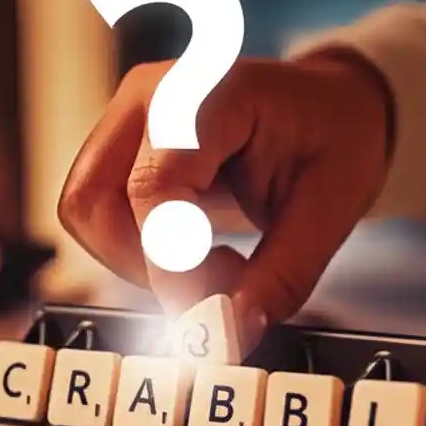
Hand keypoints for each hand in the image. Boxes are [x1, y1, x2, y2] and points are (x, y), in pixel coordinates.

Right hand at [59, 53, 391, 349]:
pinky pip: (102, 215)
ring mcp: (129, 118)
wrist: (335, 107)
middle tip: (218, 292)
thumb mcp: (332, 209)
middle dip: (145, 267)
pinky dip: (142, 254)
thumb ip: (282, 276)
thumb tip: (229, 334)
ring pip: (87, 213)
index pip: (153, 186)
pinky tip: (200, 255)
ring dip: (142, 265)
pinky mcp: (122, 148)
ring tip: (219, 270)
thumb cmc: (337, 137)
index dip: (170, 265)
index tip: (208, 318)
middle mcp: (152, 95)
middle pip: (93, 200)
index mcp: (211, 91)